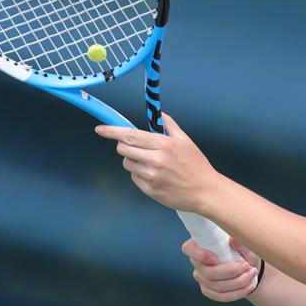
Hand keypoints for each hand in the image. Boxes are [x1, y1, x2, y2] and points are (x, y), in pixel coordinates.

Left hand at [93, 114, 220, 214]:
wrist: (205, 192)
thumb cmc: (196, 165)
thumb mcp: (185, 141)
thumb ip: (168, 125)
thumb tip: (157, 113)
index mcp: (164, 145)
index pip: (130, 135)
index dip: (112, 131)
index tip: (100, 129)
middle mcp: (156, 161)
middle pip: (124, 149)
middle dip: (125, 145)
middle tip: (137, 146)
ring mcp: (151, 177)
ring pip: (127, 163)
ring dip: (133, 160)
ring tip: (151, 162)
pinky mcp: (149, 190)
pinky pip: (134, 177)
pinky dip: (139, 174)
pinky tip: (154, 175)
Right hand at [184, 236, 260, 302]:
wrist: (248, 267)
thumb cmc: (243, 250)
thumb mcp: (246, 243)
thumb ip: (240, 242)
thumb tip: (232, 241)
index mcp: (199, 245)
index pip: (188, 249)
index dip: (200, 255)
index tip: (216, 259)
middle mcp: (197, 263)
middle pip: (207, 272)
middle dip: (230, 271)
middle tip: (247, 266)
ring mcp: (201, 278)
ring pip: (216, 286)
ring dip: (238, 282)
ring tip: (252, 273)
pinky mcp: (209, 291)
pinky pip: (221, 296)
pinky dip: (237, 293)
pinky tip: (249, 286)